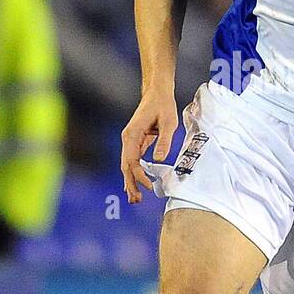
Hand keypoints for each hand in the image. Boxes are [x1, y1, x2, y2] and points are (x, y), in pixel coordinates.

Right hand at [120, 88, 178, 203]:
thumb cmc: (163, 105)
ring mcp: (130, 140)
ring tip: (135, 198)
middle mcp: (127, 138)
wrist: (157, 93)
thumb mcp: (168, 122)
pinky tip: (136, 185)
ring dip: (130, 181)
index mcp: (132, 134)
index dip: (139, 175)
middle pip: (125, 166)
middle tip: (137, 200)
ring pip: (127, 165)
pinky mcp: (136, 142)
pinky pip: (132, 161)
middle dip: (131, 183)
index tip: (149, 185)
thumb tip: (159, 160)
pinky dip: (133, 173)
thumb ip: (163, 141)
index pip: (132, 160)